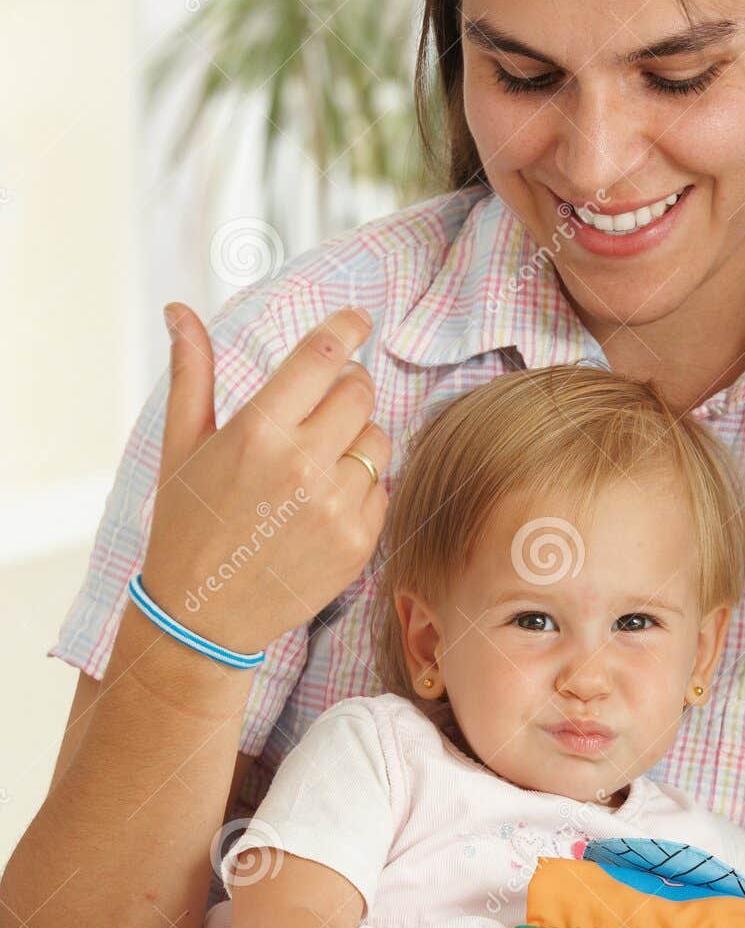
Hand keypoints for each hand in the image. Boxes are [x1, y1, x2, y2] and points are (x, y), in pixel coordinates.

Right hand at [140, 304, 391, 654]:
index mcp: (258, 432)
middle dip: (346, 388)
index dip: (347, 328)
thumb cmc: (188, 523)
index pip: (324, 356)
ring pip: (378, 438)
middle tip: (323, 403)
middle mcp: (302, 465)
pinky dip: (361, 487)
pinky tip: (322, 503)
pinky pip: (382, 487)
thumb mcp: (182, 445)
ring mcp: (336, 505)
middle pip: (360, 392)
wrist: (202, 616)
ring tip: (317, 461)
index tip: (357, 320)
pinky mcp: (359, 541)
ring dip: (356, 438)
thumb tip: (179, 311)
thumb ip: (191, 372)